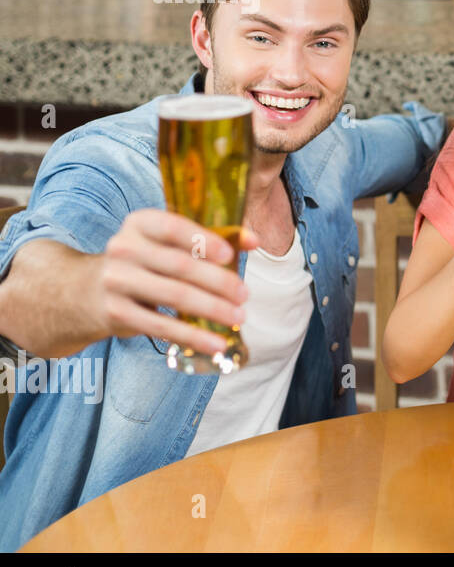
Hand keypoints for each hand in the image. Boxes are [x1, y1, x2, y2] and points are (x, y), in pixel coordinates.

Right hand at [95, 209, 259, 354]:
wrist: (88, 290)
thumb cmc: (146, 261)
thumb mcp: (169, 243)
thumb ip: (211, 238)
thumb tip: (252, 240)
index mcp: (140, 223)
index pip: (173, 227)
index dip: (203, 240)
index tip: (230, 255)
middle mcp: (123, 248)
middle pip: (179, 265)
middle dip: (218, 282)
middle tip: (245, 294)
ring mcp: (116, 281)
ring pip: (173, 296)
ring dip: (212, 309)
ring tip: (238, 317)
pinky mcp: (116, 312)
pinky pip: (160, 326)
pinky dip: (192, 336)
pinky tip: (215, 343)